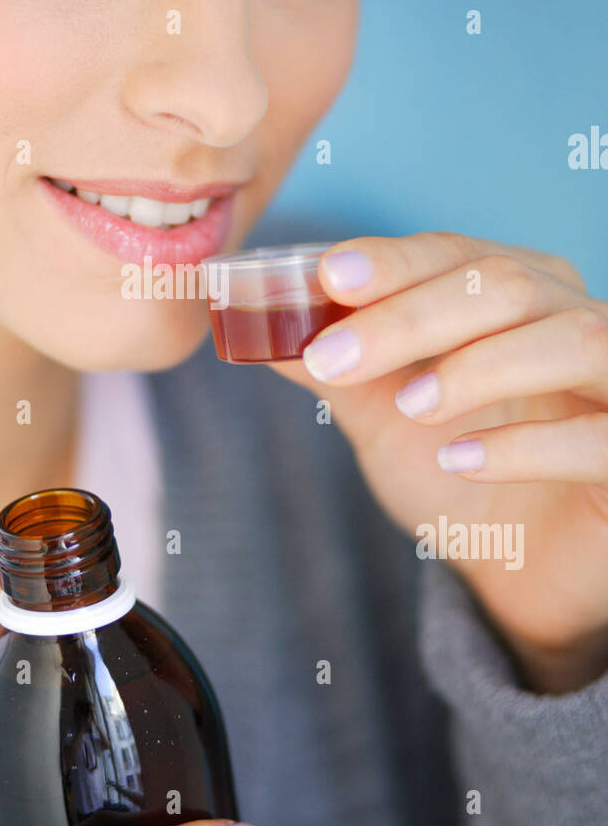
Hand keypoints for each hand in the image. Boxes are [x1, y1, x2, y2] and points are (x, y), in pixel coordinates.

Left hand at [270, 232, 607, 692]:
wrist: (518, 572)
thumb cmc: (458, 473)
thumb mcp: (384, 414)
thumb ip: (335, 364)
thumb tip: (252, 324)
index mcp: (518, 291)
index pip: (456, 253)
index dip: (392, 261)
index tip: (325, 276)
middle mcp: (576, 319)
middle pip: (505, 285)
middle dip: (412, 316)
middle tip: (332, 358)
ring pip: (568, 340)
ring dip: (478, 366)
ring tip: (410, 404)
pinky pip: (599, 435)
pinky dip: (526, 444)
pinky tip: (462, 459)